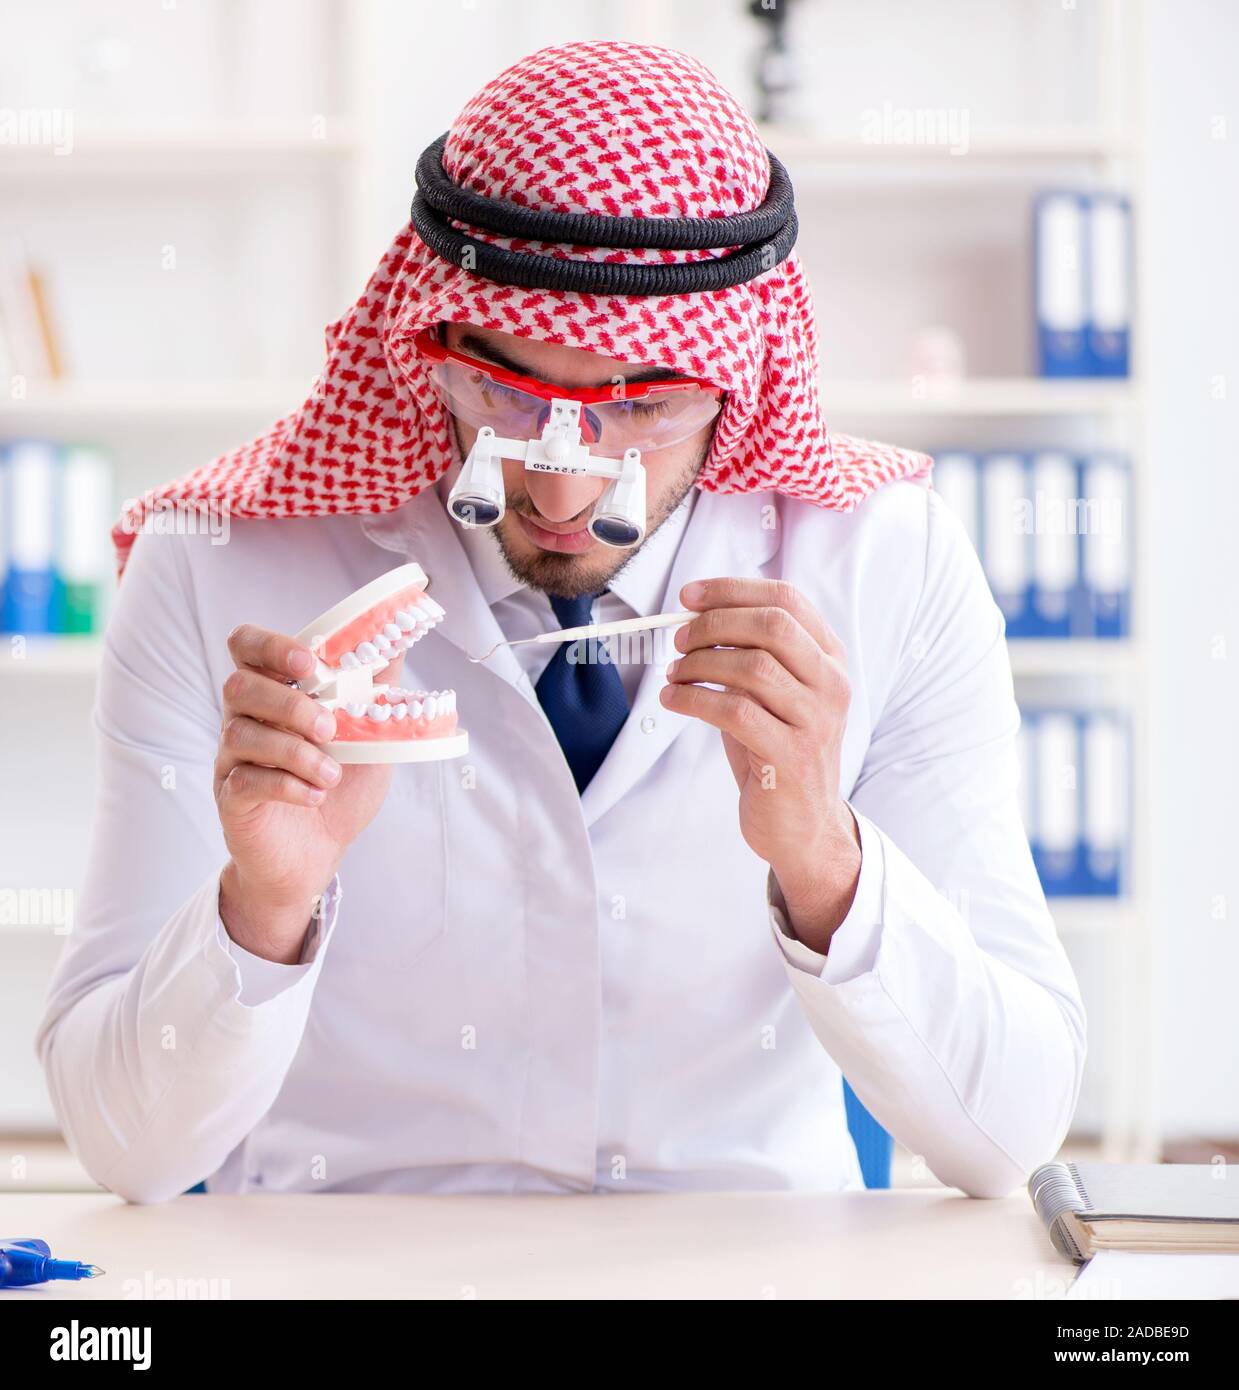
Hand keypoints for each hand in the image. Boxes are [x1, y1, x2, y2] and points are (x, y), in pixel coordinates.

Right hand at [215, 625, 399, 963]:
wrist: (318, 855)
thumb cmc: (339, 788)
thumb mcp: (368, 737)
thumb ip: (377, 692)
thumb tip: (399, 644)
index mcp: (274, 694)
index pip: (246, 646)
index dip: (271, 645)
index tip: (312, 663)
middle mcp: (244, 720)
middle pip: (239, 686)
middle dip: (289, 702)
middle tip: (330, 728)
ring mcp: (232, 760)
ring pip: (241, 733)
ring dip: (295, 751)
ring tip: (332, 774)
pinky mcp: (231, 798)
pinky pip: (245, 780)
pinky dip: (287, 785)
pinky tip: (316, 796)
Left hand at [659, 578, 860, 953]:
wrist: (802, 824)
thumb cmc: (777, 750)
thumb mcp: (773, 693)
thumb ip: (749, 653)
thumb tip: (694, 617)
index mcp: (829, 658)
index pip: (786, 600)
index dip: (732, 590)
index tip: (689, 596)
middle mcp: (831, 684)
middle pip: (772, 626)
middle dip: (714, 624)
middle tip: (678, 639)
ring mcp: (816, 721)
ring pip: (753, 667)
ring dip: (700, 664)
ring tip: (674, 673)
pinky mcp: (791, 756)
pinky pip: (735, 712)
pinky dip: (694, 698)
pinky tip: (674, 699)